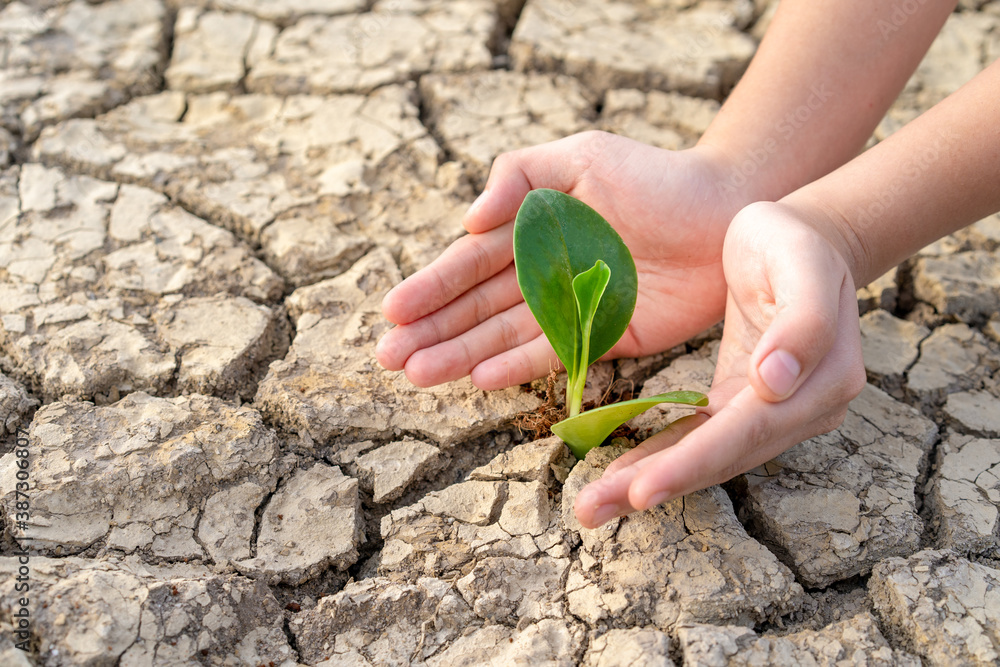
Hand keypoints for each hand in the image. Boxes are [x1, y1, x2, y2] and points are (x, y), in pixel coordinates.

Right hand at [377, 131, 749, 389]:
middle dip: (433, 330)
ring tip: (418, 374)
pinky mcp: (606, 335)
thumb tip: (469, 220)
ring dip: (460, 354)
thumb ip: (521, 175)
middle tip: (389, 358)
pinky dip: (514, 367)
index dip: (431, 287)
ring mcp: (573, 306)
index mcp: (533, 227)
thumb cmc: (656, 176)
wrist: (727, 211)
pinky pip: (552, 354)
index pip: (470, 262)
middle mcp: (545, 271)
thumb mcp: (583, 155)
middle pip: (477, 306)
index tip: (392, 312)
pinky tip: (478, 379)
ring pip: (504, 334)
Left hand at [574, 200, 866, 527]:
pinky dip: (660, 458)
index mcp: (822, 382)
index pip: (746, 431)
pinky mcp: (741, 404)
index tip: (643, 489)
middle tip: (593, 510)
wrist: (807, 242)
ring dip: (650, 481)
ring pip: (706, 457)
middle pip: (721, 457)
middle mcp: (799, 411)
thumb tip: (774, 384)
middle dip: (656, 484)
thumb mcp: (806, 266)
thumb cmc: (799, 246)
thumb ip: (802, 324)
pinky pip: (697, 437)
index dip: (693, 462)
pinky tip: (622, 476)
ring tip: (595, 505)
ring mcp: (771, 413)